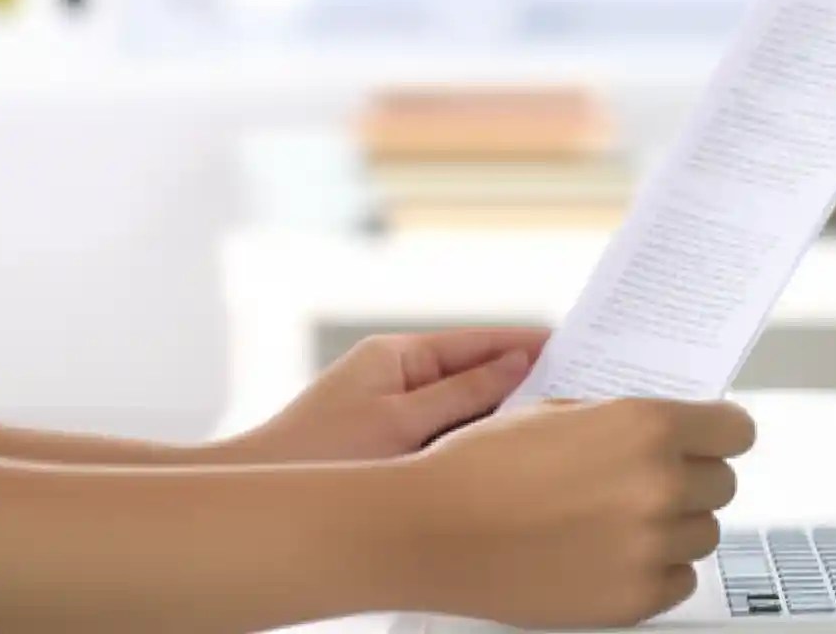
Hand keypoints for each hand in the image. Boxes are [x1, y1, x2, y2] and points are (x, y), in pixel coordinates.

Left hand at [220, 329, 548, 462]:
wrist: (260, 494)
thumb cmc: (320, 454)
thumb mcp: (403, 422)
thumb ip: (465, 392)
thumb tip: (520, 363)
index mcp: (398, 355)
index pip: (479, 340)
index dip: (527, 344)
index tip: (573, 347)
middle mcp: (398, 375)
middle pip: (475, 372)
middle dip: (522, 381)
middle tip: (576, 392)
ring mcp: (396, 409)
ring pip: (464, 408)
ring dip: (499, 416)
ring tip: (549, 425)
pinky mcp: (394, 442)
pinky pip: (446, 434)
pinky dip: (474, 440)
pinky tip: (502, 455)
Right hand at [387, 397, 756, 628]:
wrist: (432, 529)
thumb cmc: (482, 465)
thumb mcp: (560, 412)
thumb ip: (626, 421)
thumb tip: (667, 433)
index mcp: (648, 427)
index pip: (737, 431)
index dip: (719, 434)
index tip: (709, 441)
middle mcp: (660, 485)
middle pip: (722, 483)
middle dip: (690, 479)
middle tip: (644, 483)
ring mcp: (650, 546)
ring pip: (703, 534)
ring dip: (672, 526)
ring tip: (617, 522)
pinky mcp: (634, 598)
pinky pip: (680, 580)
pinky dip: (655, 569)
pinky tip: (612, 555)